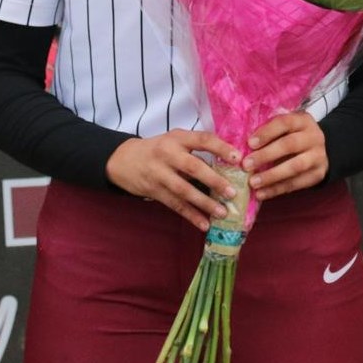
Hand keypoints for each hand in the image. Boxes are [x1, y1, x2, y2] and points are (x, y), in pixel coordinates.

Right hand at [106, 130, 239, 230]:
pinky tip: (204, 224)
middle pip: (193, 167)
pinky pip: (175, 205)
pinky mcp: (154, 191)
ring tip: (222, 213)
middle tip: (232, 192)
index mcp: (178, 138)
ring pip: (184, 190)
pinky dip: (190, 215)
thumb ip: (197, 147)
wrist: (123, 160)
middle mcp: (168, 154)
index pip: (202, 139)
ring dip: (204, 203)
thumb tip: (231, 160)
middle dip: (214, 180)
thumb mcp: (175, 139)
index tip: (238, 159)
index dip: (221, 148)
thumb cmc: (159, 149)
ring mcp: (159, 174)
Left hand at [245, 111, 328, 200]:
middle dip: (266, 155)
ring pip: (295, 167)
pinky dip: (277, 189)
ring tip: (253, 183)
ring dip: (272, 176)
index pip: (285, 123)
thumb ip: (269, 132)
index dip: (267, 133)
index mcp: (303, 121)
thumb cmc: (292, 136)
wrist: (318, 150)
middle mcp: (314, 137)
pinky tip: (261, 193)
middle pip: (290, 145)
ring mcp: (318, 156)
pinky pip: (296, 184)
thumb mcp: (285, 128)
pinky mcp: (318, 174)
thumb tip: (240, 145)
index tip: (249, 143)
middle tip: (246, 165)